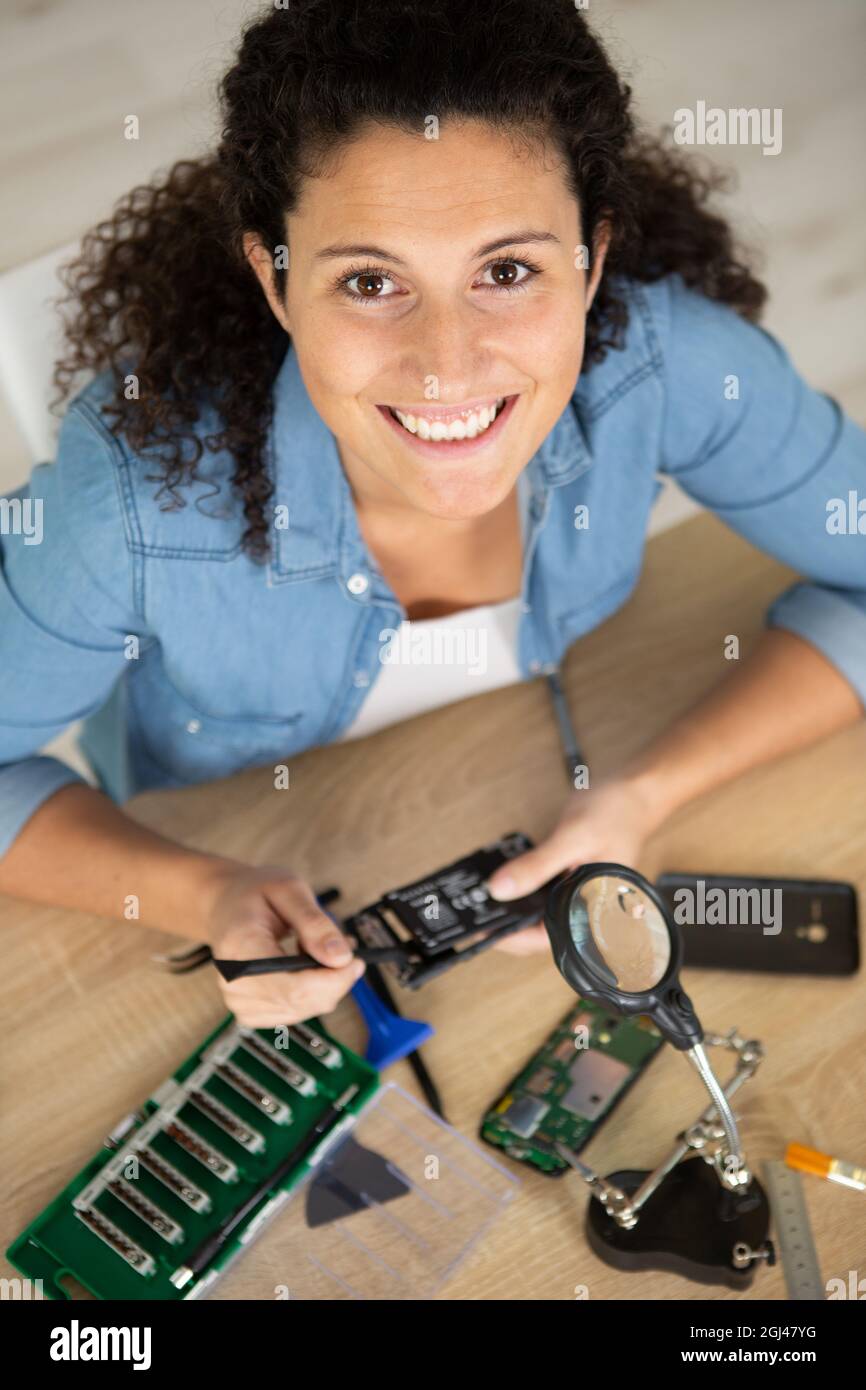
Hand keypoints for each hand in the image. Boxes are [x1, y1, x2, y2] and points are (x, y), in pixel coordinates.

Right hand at [203, 865, 364, 1025]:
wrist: (225, 905)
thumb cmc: (254, 894)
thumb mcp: (289, 890)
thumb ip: (315, 924)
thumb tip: (341, 959)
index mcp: (240, 949)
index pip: (292, 987)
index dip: (333, 980)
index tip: (355, 961)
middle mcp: (234, 983)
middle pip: (301, 1002)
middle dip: (334, 980)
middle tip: (345, 949)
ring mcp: (239, 1001)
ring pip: (303, 1010)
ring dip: (324, 985)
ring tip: (319, 950)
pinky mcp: (248, 1011)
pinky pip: (295, 1012)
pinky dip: (310, 994)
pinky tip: (305, 969)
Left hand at [485, 775, 660, 954]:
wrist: (638, 789)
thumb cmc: (620, 813)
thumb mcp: (572, 840)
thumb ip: (536, 867)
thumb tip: (500, 889)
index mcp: (594, 910)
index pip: (548, 939)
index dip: (513, 939)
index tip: (483, 933)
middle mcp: (585, 906)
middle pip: (540, 929)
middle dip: (509, 925)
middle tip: (474, 919)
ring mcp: (577, 892)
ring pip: (540, 911)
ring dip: (514, 907)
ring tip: (484, 904)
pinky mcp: (570, 876)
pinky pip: (543, 890)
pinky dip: (523, 886)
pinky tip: (506, 878)